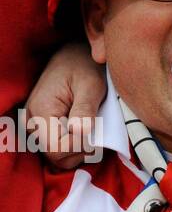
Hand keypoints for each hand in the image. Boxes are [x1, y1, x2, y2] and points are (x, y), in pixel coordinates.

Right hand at [28, 41, 105, 169]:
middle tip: (99, 131)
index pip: (56, 150)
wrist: (73, 55)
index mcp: (41, 111)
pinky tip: (86, 127)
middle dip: (81, 149)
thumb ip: (85, 108)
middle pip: (56, 156)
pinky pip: (58, 145)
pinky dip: (75, 142)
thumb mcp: (91, 84)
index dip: (80, 147)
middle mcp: (32, 122)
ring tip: (93, 126)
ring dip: (79, 147)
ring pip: (58, 154)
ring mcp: (35, 126)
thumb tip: (81, 133)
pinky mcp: (42, 126)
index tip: (97, 132)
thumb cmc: (84, 66)